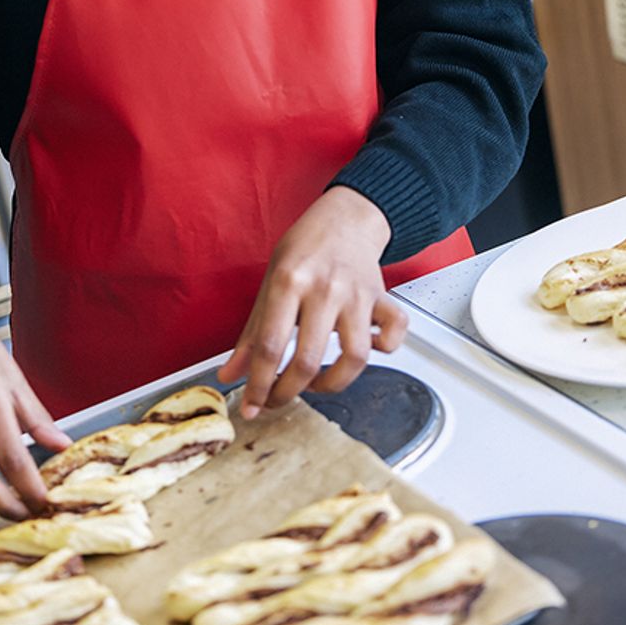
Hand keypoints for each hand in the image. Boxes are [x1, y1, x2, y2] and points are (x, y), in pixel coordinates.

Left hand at [217, 186, 408, 417]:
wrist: (345, 219)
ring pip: (355, 358)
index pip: (270, 346)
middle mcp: (325, 289)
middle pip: (307, 360)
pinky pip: (394, 334)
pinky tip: (364, 349)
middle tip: (277, 399)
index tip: (252, 406)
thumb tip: (231, 375)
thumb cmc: (305, 250)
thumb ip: (251, 334)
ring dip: (333, 383)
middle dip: (287, 393)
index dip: (258, 384)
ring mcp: (357, 295)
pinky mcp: (383, 299)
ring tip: (317, 382)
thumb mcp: (269, 284)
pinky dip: (385, 350)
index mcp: (289, 281)